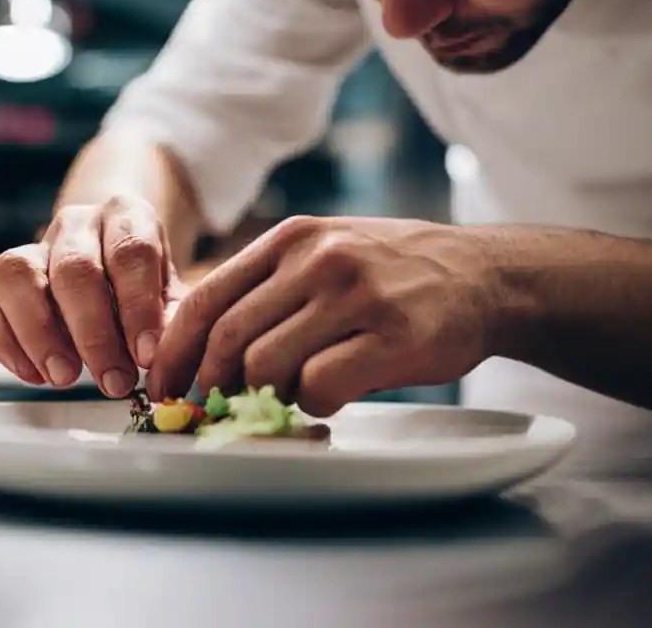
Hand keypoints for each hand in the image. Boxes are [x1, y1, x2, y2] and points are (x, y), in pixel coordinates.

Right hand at [0, 196, 184, 397]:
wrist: (114, 261)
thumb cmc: (145, 285)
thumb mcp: (172, 294)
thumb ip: (172, 321)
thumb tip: (162, 358)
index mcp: (126, 215)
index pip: (130, 252)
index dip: (138, 307)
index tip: (145, 356)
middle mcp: (76, 223)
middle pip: (74, 269)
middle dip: (94, 334)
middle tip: (113, 380)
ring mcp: (34, 248)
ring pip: (17, 275)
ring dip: (40, 334)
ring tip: (66, 378)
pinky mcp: (4, 280)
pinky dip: (4, 343)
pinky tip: (33, 375)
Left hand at [147, 216, 499, 415]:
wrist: (486, 275)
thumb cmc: (394, 275)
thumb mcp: (326, 254)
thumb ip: (270, 288)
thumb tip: (201, 349)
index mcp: (291, 239)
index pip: (205, 298)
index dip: (175, 351)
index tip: (165, 386)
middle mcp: (318, 259)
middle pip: (227, 338)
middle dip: (208, 387)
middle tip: (209, 412)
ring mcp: (356, 295)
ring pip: (266, 364)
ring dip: (261, 398)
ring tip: (279, 404)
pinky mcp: (393, 336)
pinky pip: (319, 384)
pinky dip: (309, 405)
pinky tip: (326, 400)